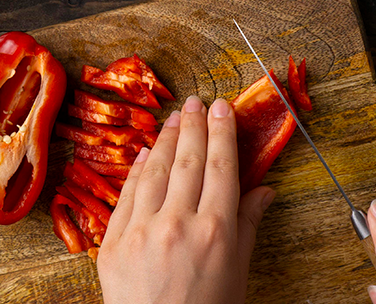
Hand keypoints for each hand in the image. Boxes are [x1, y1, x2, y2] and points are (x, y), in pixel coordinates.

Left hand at [97, 96, 275, 303]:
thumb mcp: (238, 273)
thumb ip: (248, 226)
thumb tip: (264, 191)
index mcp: (216, 231)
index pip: (221, 167)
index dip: (222, 132)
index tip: (222, 108)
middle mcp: (177, 224)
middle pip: (188, 161)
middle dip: (194, 126)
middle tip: (197, 101)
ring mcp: (140, 232)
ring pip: (154, 171)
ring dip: (165, 140)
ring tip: (174, 118)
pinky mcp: (111, 244)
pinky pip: (126, 195)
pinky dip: (137, 170)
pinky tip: (144, 153)